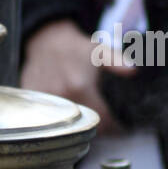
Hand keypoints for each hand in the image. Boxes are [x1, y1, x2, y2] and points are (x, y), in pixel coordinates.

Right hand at [20, 20, 135, 133]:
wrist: (45, 41)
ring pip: (67, 127)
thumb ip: (118, 62)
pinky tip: (68, 114)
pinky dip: (60, 121)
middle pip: (85, 126)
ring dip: (78, 126)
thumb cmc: (76, 48)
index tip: (121, 128)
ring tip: (87, 119)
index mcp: (80, 87)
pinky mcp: (34, 103)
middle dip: (98, 127)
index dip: (114, 127)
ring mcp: (46, 101)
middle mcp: (62, 97)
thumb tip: (133, 70)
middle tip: (106, 125)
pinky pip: (50, 120)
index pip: (101, 119)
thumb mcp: (100, 51)